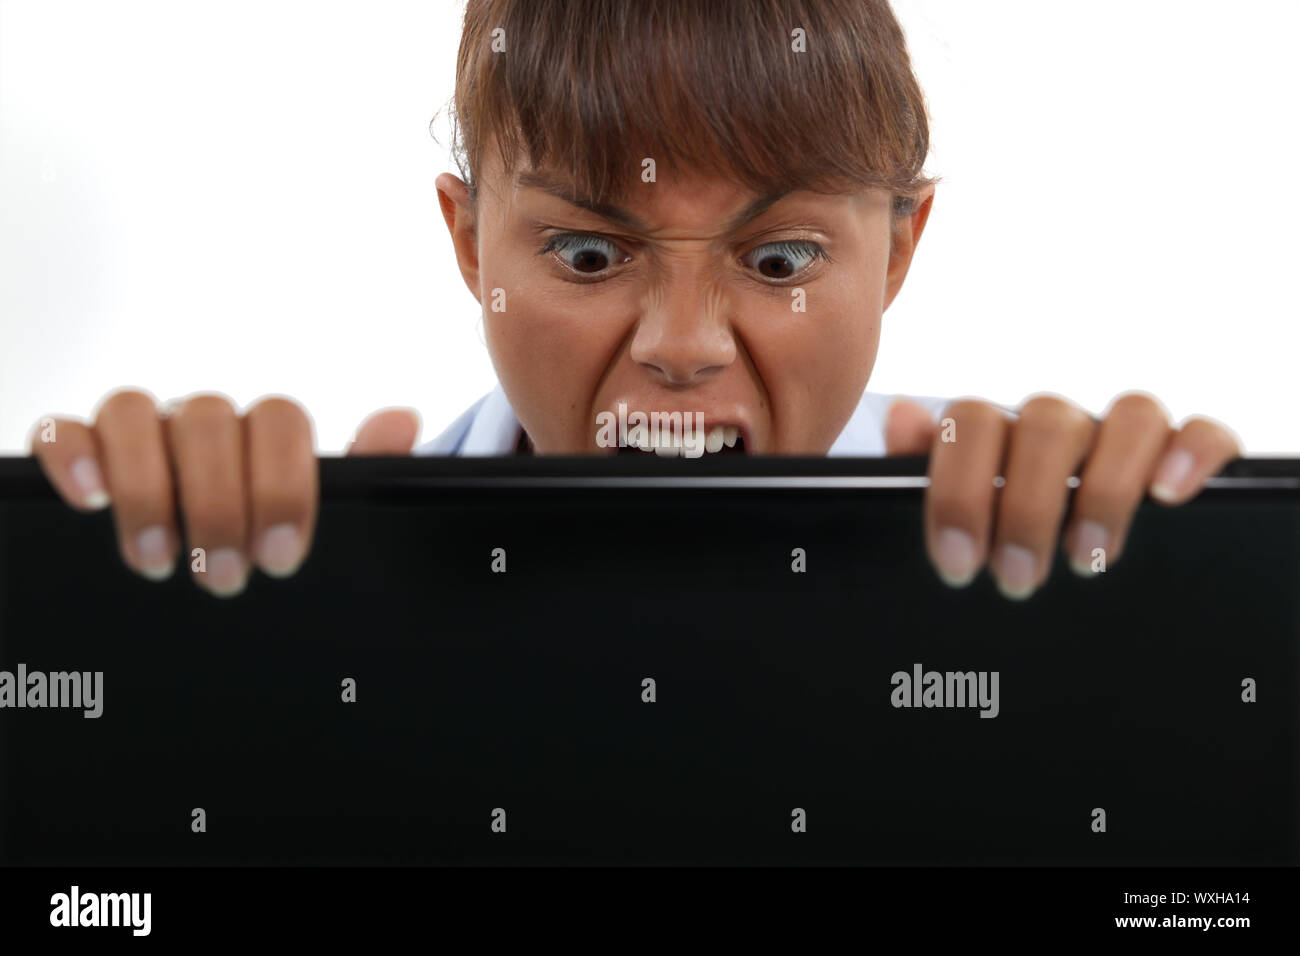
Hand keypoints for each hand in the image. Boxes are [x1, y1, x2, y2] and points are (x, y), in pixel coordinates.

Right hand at [30, 389, 420, 596]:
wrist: (230, 569)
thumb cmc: (273, 545)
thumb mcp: (328, 523)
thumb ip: (366, 475)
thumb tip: (401, 421)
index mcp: (268, 436)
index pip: (280, 421)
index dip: (282, 486)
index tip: (282, 556)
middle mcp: (206, 426)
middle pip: (209, 420)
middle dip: (218, 505)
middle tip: (225, 577)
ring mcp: (145, 435)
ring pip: (134, 412)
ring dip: (147, 487)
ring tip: (160, 561)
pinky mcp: (85, 454)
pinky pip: (66, 430)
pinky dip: (75, 456)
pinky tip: (90, 502)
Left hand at [885, 391, 1241, 598]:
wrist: (1045, 578)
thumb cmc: (992, 553)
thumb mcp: (952, 525)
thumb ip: (920, 475)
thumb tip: (904, 418)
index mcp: (997, 438)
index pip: (972, 421)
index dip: (959, 489)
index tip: (956, 562)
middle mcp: (1060, 429)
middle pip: (1046, 422)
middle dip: (1028, 507)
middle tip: (1017, 577)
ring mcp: (1123, 440)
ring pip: (1130, 415)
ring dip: (1106, 488)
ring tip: (1086, 558)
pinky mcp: (1186, 460)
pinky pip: (1202, 432)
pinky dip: (1190, 453)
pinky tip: (1168, 497)